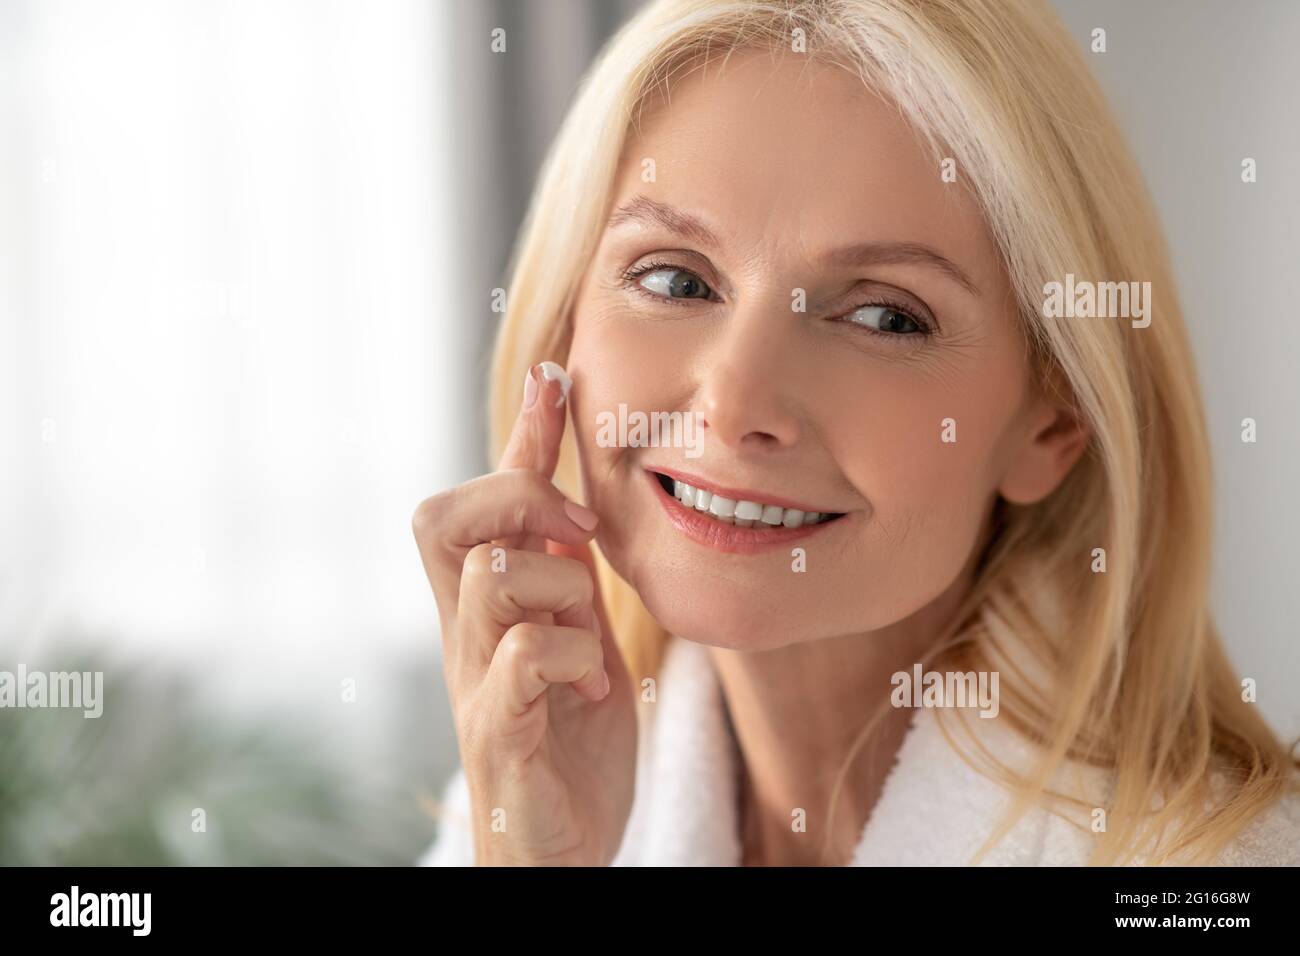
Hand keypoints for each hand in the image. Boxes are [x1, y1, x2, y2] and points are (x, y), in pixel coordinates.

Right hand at [412, 362, 636, 864]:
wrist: (558, 852)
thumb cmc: (568, 746)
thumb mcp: (578, 642)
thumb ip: (568, 583)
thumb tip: (574, 508)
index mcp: (492, 609)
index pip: (487, 500)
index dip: (522, 433)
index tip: (555, 373)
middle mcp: (468, 637)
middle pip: (442, 519)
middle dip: (517, 498)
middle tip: (579, 533)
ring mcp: (476, 685)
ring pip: (490, 578)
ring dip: (556, 587)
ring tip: (589, 636)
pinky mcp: (498, 736)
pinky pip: (520, 660)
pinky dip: (568, 655)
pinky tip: (591, 683)